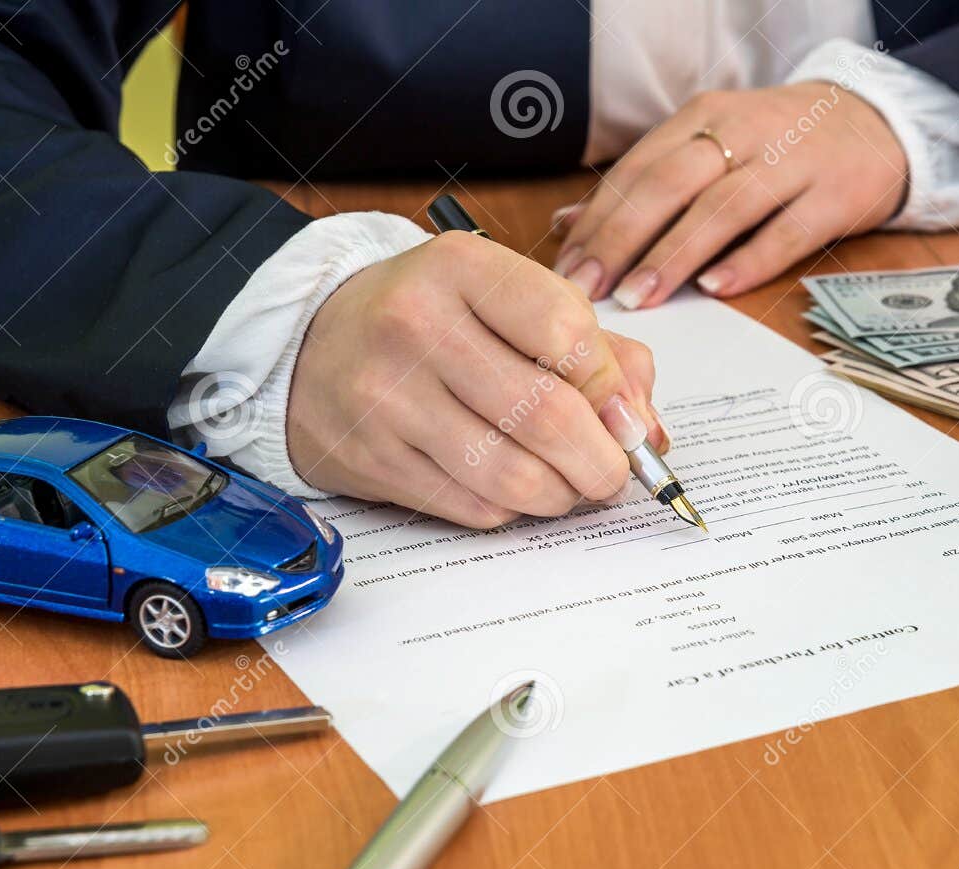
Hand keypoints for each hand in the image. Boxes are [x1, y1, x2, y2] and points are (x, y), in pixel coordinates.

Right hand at [287, 230, 665, 527]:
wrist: (313, 346)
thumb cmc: (434, 322)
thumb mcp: (509, 302)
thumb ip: (598, 352)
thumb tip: (645, 429)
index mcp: (462, 267)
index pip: (567, 332)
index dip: (611, 390)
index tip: (621, 416)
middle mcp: (417, 324)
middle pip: (549, 416)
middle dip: (602, 462)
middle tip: (611, 473)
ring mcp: (388, 396)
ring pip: (514, 476)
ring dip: (560, 496)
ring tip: (567, 486)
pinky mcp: (373, 458)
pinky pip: (473, 506)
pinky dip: (510, 509)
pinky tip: (511, 489)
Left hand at [555, 83, 907, 308]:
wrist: (874, 123)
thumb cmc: (775, 146)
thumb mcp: (707, 149)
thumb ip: (641, 186)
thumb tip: (565, 224)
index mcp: (703, 119)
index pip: (638, 170)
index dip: (598, 220)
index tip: (566, 269)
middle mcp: (743, 133)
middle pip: (671, 185)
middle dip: (623, 238)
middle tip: (592, 289)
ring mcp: (791, 163)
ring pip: (723, 208)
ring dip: (676, 254)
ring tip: (640, 297)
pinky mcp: (832, 196)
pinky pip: (785, 232)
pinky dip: (748, 261)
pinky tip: (714, 289)